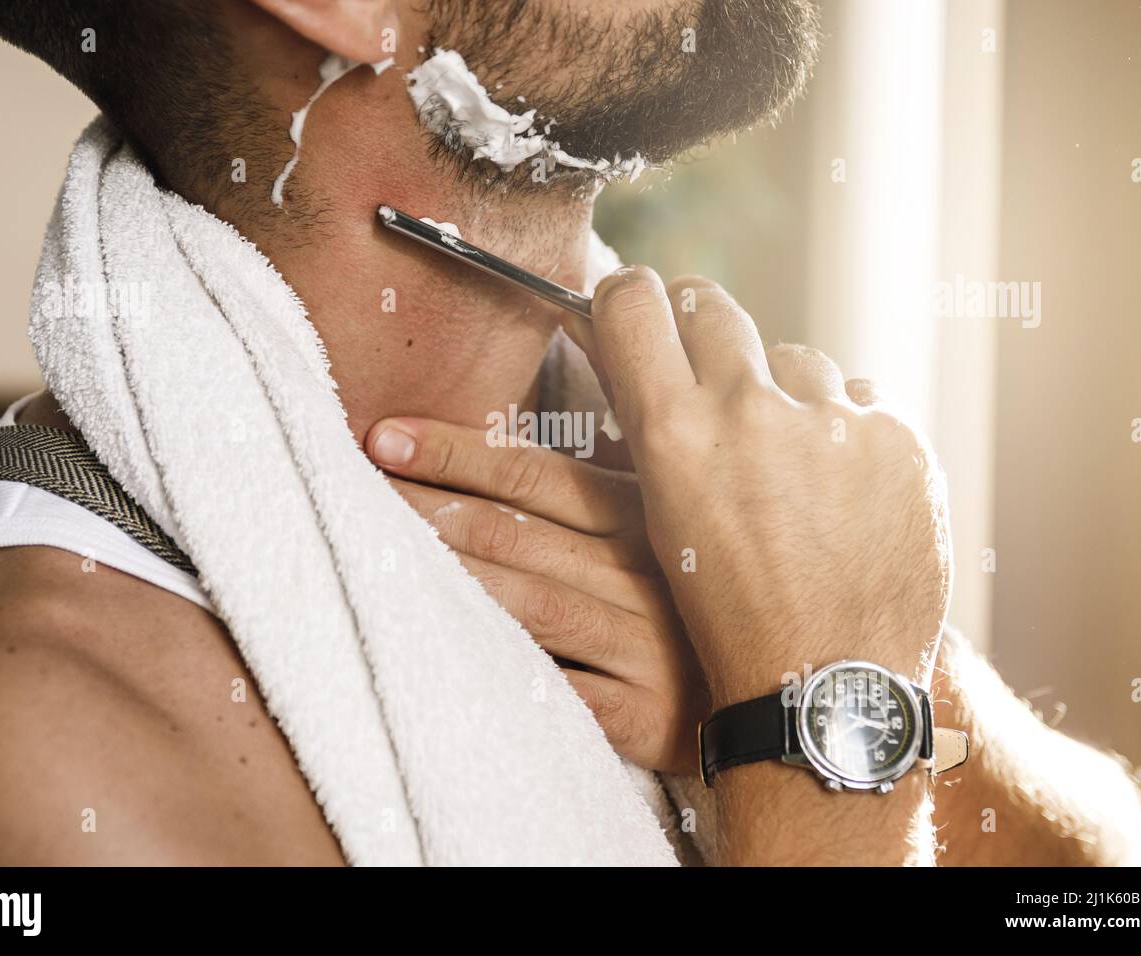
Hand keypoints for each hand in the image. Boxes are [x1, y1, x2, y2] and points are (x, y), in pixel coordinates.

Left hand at [364, 417, 708, 775]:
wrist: (790, 688)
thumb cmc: (700, 597)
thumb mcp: (669, 521)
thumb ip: (607, 473)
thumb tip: (544, 395)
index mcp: (644, 515)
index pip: (537, 473)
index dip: (457, 452)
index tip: (386, 434)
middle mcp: (638, 571)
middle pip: (515, 531)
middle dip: (427, 506)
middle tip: (351, 485)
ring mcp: (639, 641)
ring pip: (526, 600)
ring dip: (448, 572)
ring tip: (374, 552)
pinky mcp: (637, 711)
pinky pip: (555, 684)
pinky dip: (496, 663)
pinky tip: (439, 646)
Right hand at [580, 268, 951, 707]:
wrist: (829, 685)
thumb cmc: (731, 614)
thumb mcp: (664, 519)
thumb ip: (650, 429)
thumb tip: (632, 356)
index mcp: (674, 435)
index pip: (633, 301)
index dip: (628, 298)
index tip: (634, 310)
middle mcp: (751, 411)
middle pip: (711, 306)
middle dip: (700, 330)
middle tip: (709, 377)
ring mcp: (832, 421)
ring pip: (792, 358)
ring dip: (784, 396)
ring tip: (791, 470)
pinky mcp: (898, 438)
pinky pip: (858, 401)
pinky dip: (846, 434)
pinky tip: (842, 493)